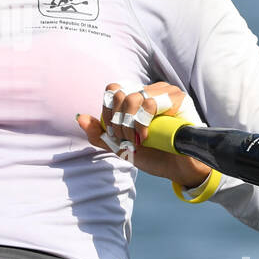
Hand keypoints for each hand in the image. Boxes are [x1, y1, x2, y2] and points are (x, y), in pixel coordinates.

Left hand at [74, 82, 212, 187]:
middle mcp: (150, 90)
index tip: (115, 135)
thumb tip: (79, 117)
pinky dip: (142, 123)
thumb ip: (99, 134)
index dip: (108, 113)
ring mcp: (165, 92)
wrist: (178, 169)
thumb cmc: (153, 155)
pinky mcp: (178, 99)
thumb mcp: (120, 147)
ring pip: (133, 97)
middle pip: (120, 94)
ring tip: (138, 140)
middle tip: (127, 140)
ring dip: (129, 125)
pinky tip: (147, 137)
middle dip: (118, 123)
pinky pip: (150, 103)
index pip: (112, 90)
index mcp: (136, 96)